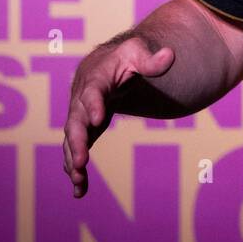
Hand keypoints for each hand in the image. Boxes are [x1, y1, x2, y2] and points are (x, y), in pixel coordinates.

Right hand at [62, 33, 174, 196]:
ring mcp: (80, 116)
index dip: (94, 105)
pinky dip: (76, 169)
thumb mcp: (138, 51)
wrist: (106, 64)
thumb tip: (170, 55)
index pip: (92, 91)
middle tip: (81, 162)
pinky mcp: (84, 131)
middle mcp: (82, 99)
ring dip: (73, 161)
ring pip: (72, 140)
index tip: (99, 120)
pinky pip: (76, 150)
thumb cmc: (124, 56)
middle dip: (77, 142)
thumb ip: (151, 60)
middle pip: (75, 121)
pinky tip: (80, 190)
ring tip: (78, 182)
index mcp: (95, 78)